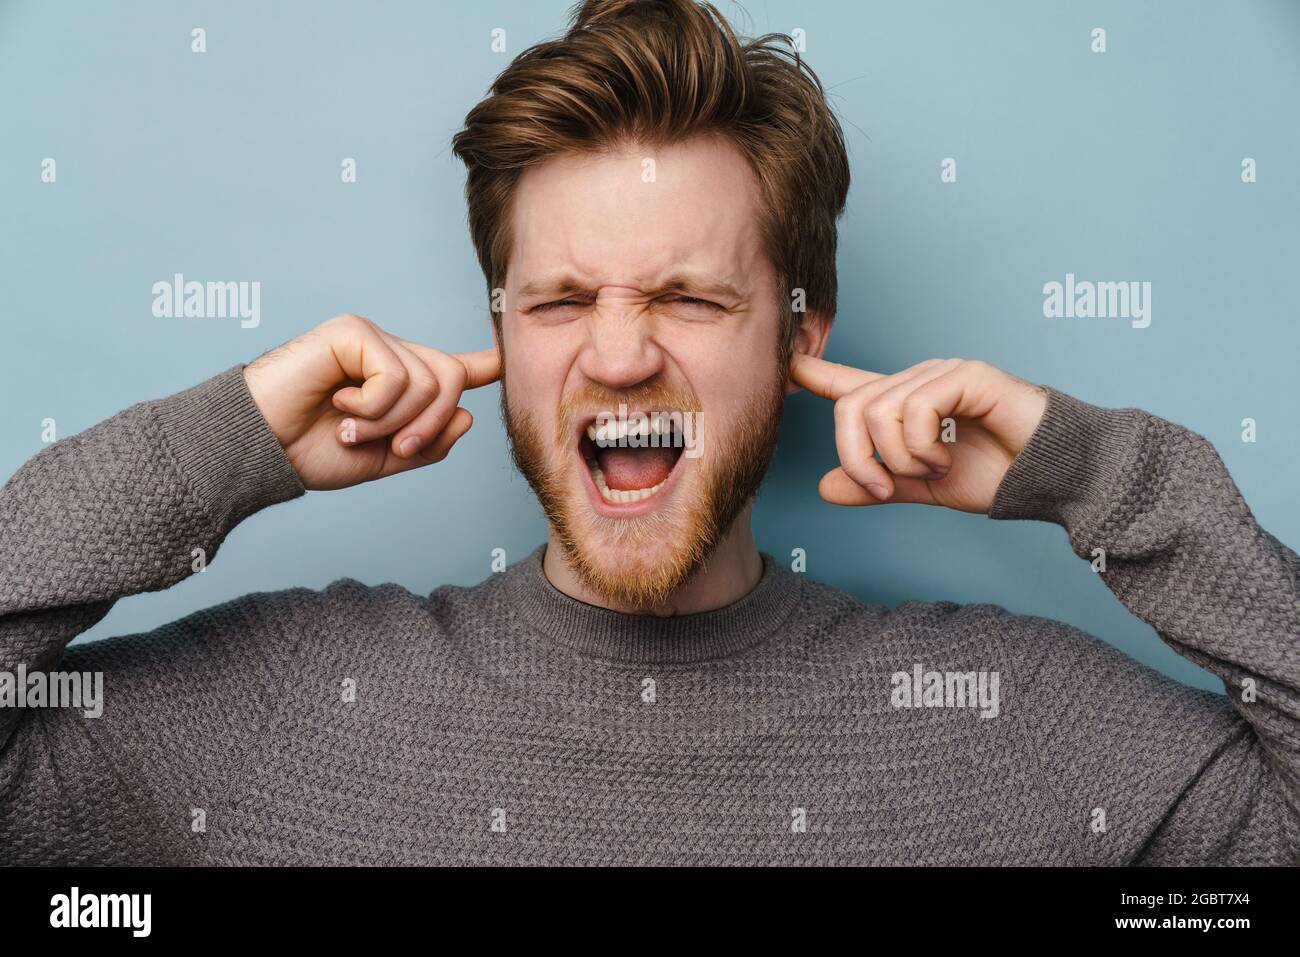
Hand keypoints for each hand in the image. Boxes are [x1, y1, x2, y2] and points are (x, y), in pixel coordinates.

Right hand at [242, 313, 499, 490]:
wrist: (260, 450)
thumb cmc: (309, 452)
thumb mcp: (380, 459)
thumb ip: (426, 443)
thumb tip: (468, 415)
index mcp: (398, 384)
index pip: (450, 369)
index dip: (483, 364)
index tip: (508, 357)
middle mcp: (390, 354)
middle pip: (450, 379)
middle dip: (432, 423)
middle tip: (395, 447)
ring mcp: (371, 339)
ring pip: (428, 381)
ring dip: (393, 421)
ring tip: (351, 430)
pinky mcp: (352, 332)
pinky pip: (397, 375)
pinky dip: (374, 407)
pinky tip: (340, 408)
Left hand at [788, 355, 1047, 512]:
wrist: (1049, 475)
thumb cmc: (998, 474)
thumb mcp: (923, 487)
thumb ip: (877, 486)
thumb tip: (824, 488)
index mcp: (904, 404)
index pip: (849, 383)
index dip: (814, 373)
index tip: (785, 364)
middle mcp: (916, 381)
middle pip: (850, 408)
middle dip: (857, 458)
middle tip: (885, 488)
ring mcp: (939, 374)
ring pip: (877, 411)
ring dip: (899, 458)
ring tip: (934, 469)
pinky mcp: (964, 375)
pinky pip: (914, 409)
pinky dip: (922, 446)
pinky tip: (947, 457)